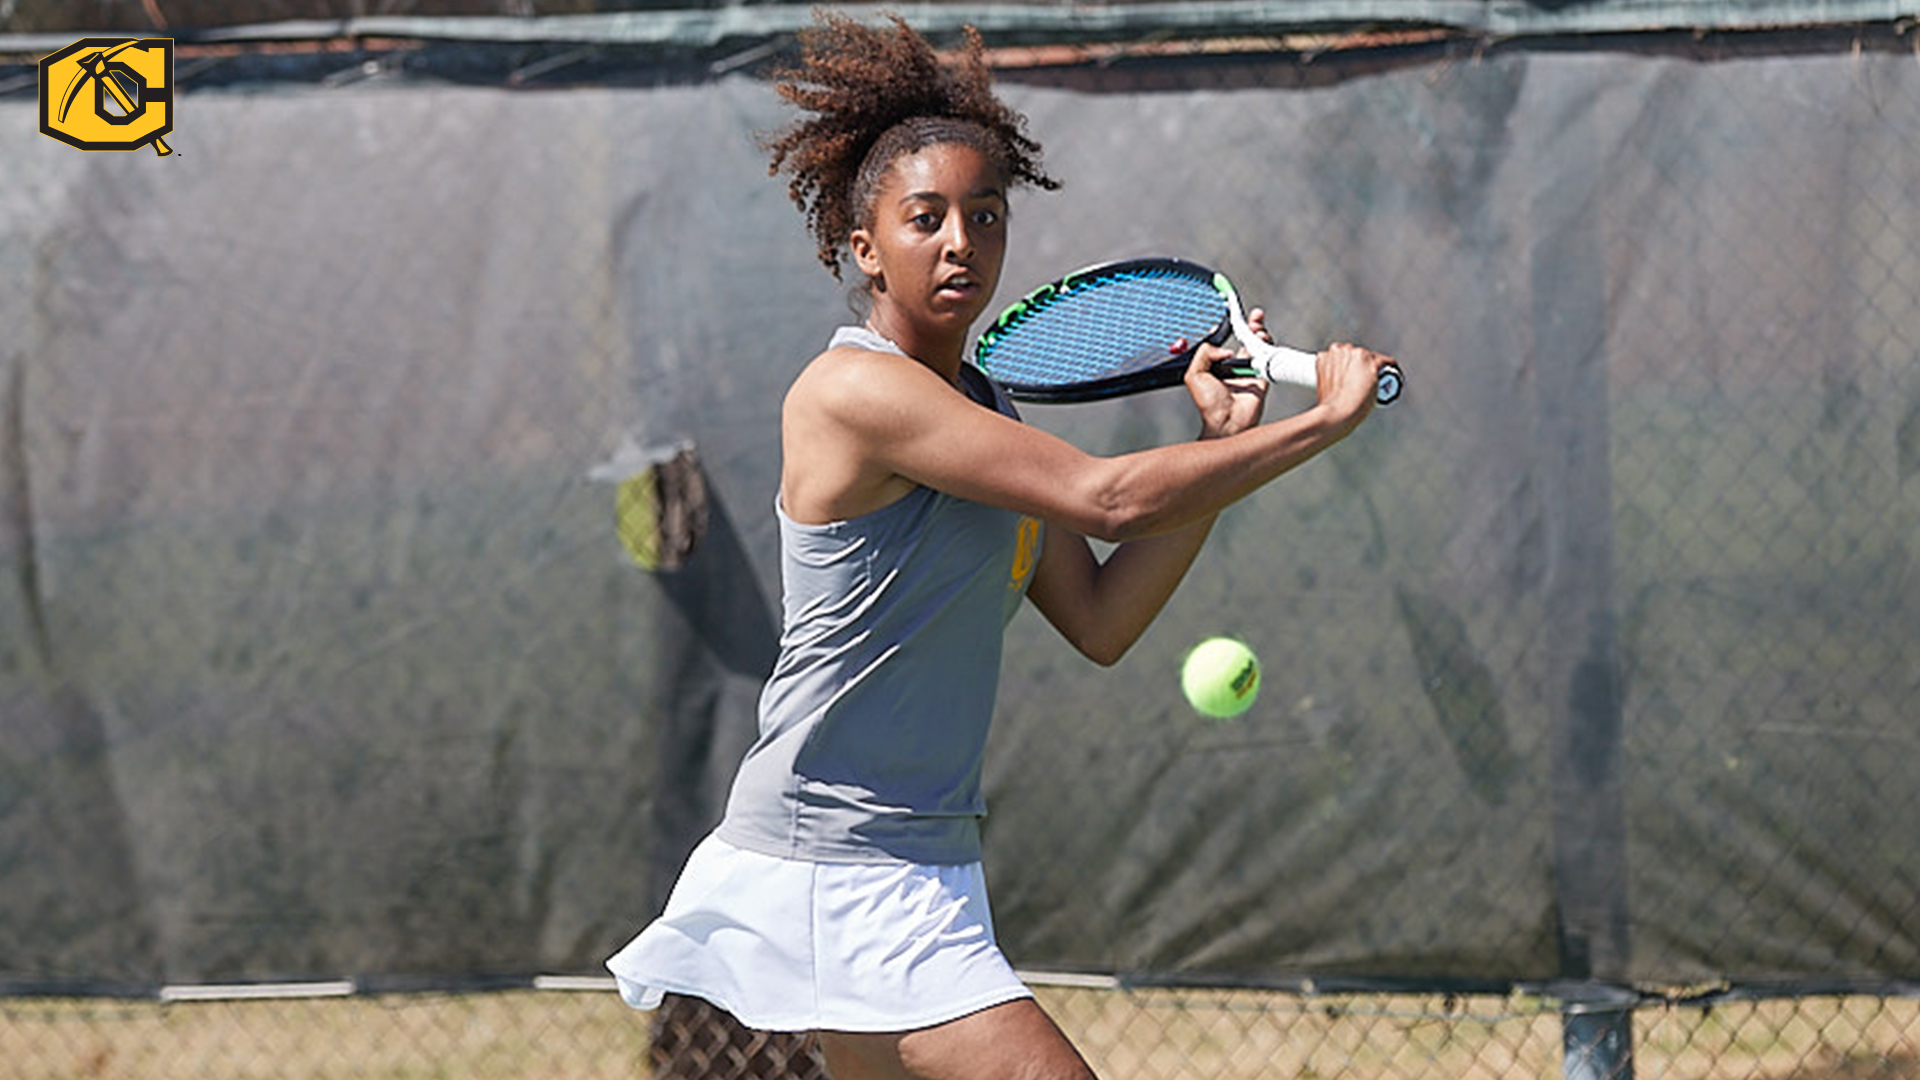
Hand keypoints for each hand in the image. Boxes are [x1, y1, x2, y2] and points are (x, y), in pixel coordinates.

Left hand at [1182, 307, 1270, 438]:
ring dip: (1261, 334)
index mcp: (1219, 366)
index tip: (1235, 317)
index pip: (1229, 343)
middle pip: (1249, 341)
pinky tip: (1263, 343)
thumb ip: (1204, 354)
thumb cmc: (1209, 404)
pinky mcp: (1264, 378)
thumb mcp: (1194, 375)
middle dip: (1253, 326)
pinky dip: (1268, 348)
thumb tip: (1224, 349)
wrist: (1226, 422)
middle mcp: (1236, 367)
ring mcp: (1251, 372)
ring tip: (1258, 328)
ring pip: (1261, 347)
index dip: (1233, 330)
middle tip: (1256, 316)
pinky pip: (1270, 359)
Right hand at [1316, 342, 1396, 425]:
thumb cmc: (1327, 408)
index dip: (1349, 367)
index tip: (1352, 379)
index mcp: (1326, 355)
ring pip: (1372, 358)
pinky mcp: (1372, 363)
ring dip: (1377, 367)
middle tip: (1363, 385)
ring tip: (1378, 384)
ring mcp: (1357, 355)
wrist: (1335, 414)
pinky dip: (1393, 368)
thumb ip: (1325, 383)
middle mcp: (1342, 350)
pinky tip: (1395, 374)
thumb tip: (1332, 393)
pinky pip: (1388, 362)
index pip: (1343, 356)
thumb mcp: (1321, 389)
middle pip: (1358, 355)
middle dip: (1362, 366)